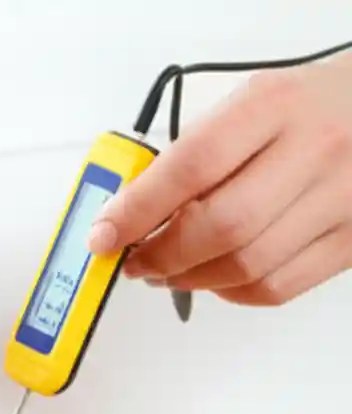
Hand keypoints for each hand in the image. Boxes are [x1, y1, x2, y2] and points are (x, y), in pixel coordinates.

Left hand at [88, 56, 351, 305]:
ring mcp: (343, 200)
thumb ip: (194, 152)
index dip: (136, 210)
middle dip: (159, 254)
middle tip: (133, 259)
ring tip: (164, 269)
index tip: (103, 234)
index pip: (190, 166)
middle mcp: (315, 150)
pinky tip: (213, 275)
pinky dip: (230, 291)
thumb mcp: (251, 103)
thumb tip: (130, 209)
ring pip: (246, 267)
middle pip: (220, 227)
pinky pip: (277, 288)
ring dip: (189, 278)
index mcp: (274, 106)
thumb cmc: (309, 108)